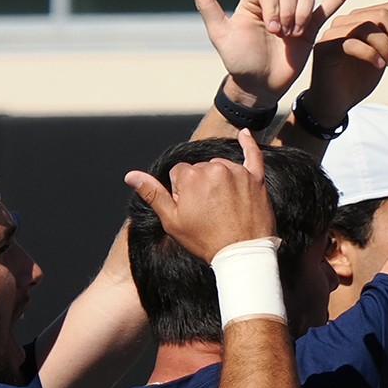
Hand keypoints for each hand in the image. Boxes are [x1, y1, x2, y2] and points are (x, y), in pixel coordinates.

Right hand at [125, 130, 275, 260]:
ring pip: (220, 166)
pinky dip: (249, 144)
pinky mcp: (255, 178)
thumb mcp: (171, 220)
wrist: (241, 253)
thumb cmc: (206, 240)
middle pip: (199, 168)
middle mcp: (214, 168)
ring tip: (222, 205)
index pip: (179, 173)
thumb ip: (152, 193)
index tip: (191, 209)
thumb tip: (132, 175)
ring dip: (218, 179)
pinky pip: (253, 154)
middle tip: (207, 211)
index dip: (182, 192)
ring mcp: (236, 172)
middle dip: (200, 185)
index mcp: (190, 176)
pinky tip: (245, 134)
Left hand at [186, 0, 355, 105]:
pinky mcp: (310, 28)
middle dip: (289, 8)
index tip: (271, 28)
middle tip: (282, 34)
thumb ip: (209, 8)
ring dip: (303, 11)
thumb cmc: (239, 62)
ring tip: (294, 34)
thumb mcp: (222, 35)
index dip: (274, 4)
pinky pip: (327, 7)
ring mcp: (295, 14)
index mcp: (255, 1)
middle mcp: (276, 3)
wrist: (259, 87)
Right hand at [305, 0, 387, 126]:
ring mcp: (334, 33)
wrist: (336, 103)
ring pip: (367, 26)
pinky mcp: (325, 48)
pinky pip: (351, 43)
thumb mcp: (382, 53)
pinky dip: (371, 54)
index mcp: (360, 19)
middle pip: (381, 14)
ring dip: (387, 46)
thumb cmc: (358, 79)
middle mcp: (346, 21)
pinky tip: (380, 66)